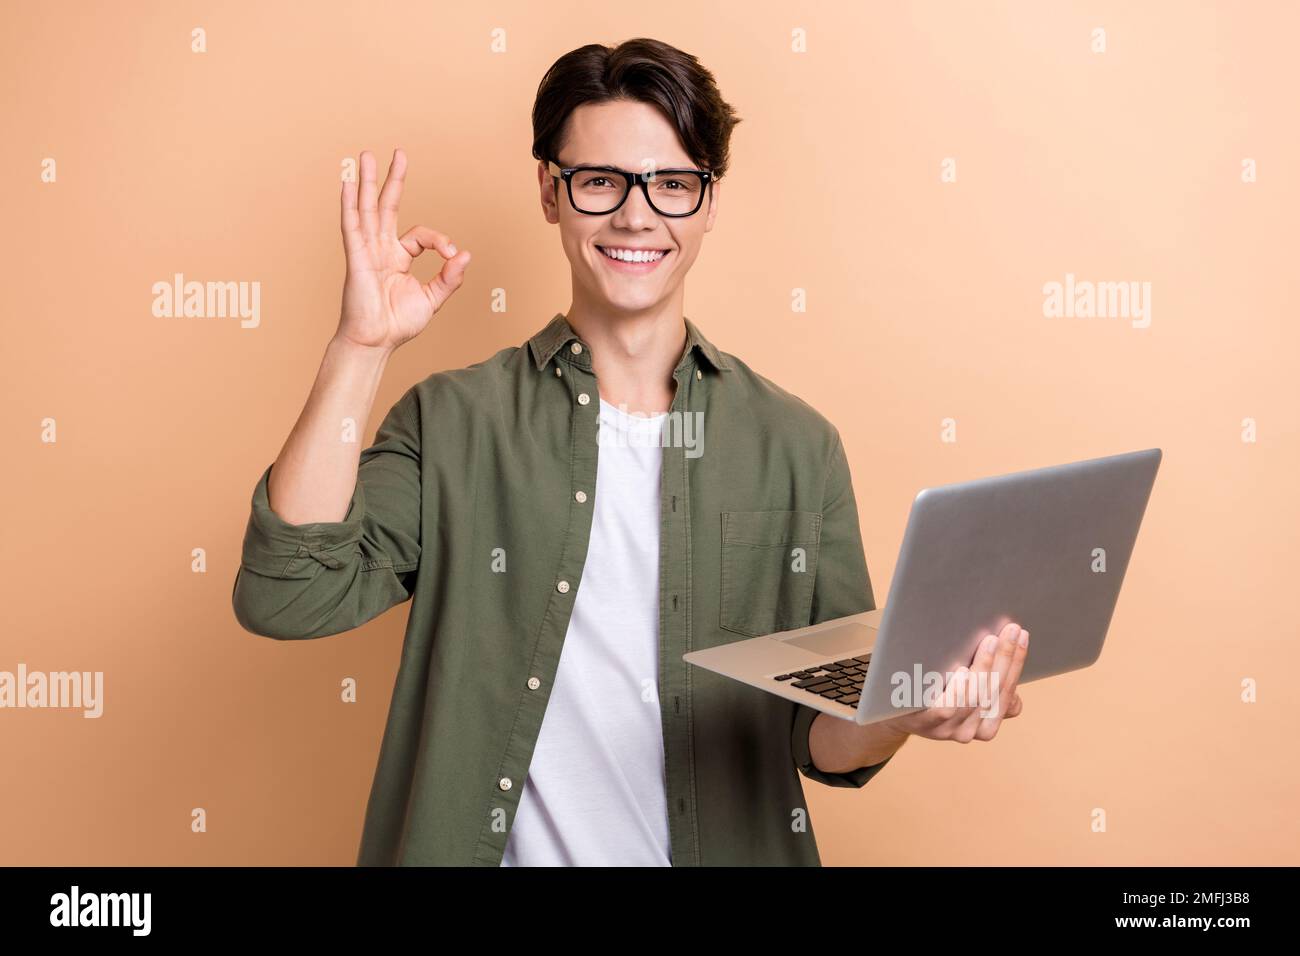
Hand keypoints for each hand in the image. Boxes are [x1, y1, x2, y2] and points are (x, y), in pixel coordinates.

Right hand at [336, 148, 470, 351]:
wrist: (376, 341)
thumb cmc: (398, 324)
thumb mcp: (432, 299)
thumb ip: (449, 278)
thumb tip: (465, 255)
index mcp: (398, 258)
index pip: (420, 235)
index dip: (439, 240)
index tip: (452, 255)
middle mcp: (381, 249)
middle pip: (386, 206)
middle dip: (392, 180)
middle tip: (399, 153)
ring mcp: (366, 250)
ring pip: (367, 209)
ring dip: (366, 181)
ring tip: (366, 155)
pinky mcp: (356, 257)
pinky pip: (351, 226)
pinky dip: (349, 204)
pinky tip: (346, 183)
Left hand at [880, 621, 1027, 743]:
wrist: (889, 713)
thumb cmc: (931, 694)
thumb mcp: (963, 692)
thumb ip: (988, 689)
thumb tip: (1013, 683)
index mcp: (985, 726)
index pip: (1008, 694)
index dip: (1016, 663)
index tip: (1021, 635)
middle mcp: (969, 732)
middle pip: (994, 692)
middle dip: (1006, 658)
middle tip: (1010, 630)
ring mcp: (946, 729)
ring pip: (974, 699)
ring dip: (985, 667)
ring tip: (989, 641)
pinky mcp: (924, 722)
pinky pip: (947, 708)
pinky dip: (959, 689)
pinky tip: (962, 670)